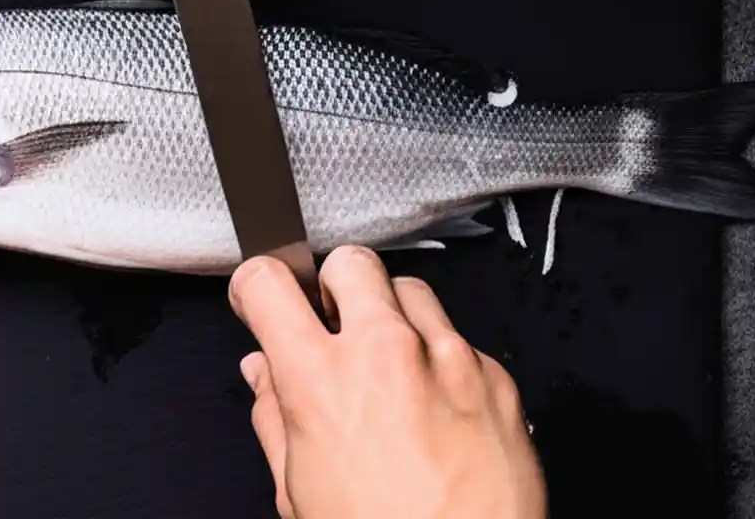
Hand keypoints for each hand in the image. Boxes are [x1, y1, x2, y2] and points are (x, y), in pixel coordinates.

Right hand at [228, 246, 546, 518]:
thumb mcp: (299, 492)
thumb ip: (274, 418)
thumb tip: (262, 371)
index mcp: (320, 380)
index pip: (268, 283)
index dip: (257, 287)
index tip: (262, 298)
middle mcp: (385, 352)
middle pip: (349, 263)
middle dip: (334, 287)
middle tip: (335, 327)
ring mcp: (448, 357)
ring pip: (410, 290)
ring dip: (393, 317)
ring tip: (392, 368)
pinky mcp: (497, 376)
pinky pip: (459, 339)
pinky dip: (441, 361)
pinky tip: (438, 408)